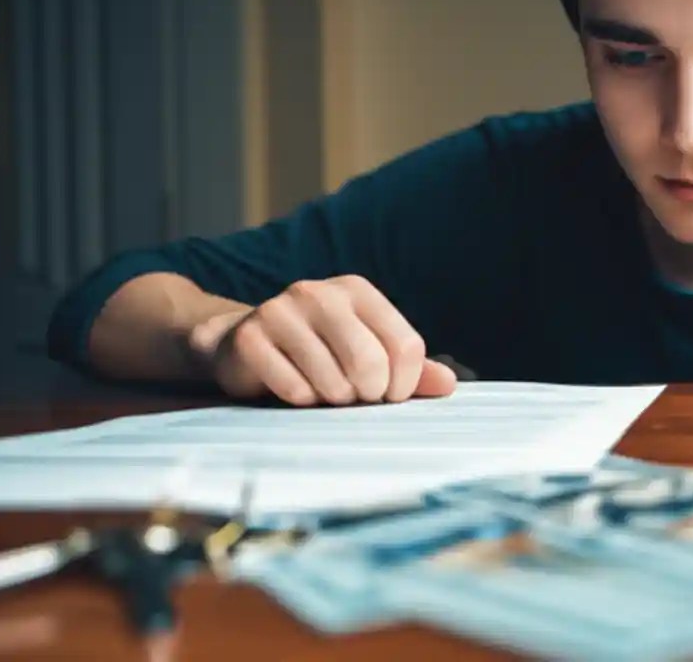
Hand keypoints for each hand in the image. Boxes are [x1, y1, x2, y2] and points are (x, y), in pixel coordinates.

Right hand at [186, 275, 456, 405]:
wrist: (243, 345)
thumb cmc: (318, 353)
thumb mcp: (368, 352)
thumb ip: (410, 368)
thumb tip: (449, 384)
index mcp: (358, 291)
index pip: (405, 346)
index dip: (404, 384)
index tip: (389, 395)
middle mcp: (320, 292)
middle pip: (370, 363)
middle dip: (368, 395)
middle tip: (355, 397)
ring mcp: (281, 311)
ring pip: (332, 381)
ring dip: (333, 401)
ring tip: (324, 393)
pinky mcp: (250, 338)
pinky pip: (294, 389)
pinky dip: (301, 401)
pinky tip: (295, 391)